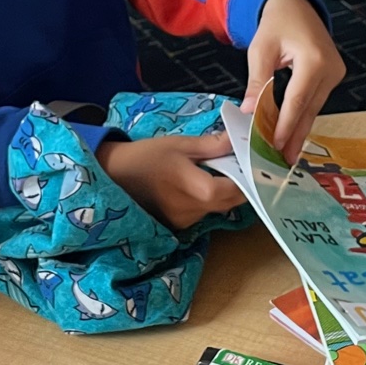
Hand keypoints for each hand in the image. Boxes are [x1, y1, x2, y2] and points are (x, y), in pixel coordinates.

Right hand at [101, 132, 244, 231]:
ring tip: (217, 172)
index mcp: (198, 190)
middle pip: (229, 203)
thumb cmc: (145, 156)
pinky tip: (198, 184)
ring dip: (221, 193)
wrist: (113, 175)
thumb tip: (237, 139)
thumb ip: (212, 145)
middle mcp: (194, 211)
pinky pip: (201, 212)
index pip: (235, 190)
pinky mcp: (177, 225)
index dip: (247, 180)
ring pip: (216, 208)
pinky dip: (206, 200)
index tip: (253, 167)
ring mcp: (185, 221)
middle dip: (238, 186)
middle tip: (240, 167)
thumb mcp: (180, 144)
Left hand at [243, 0, 344, 164]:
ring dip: (298, 128)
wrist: (295, 5)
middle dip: (294, 134)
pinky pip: (316, 100)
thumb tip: (250, 112)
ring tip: (285, 152)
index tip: (275, 145)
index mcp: (314, 60)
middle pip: (309, 109)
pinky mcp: (333, 76)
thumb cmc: (277, 22)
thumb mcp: (260, 50)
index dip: (286, 125)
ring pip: (314, 107)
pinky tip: (293, 131)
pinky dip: (303, 114)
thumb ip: (258, 82)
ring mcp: (335, 73)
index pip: (297, 101)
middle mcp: (330, 68)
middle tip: (282, 159)